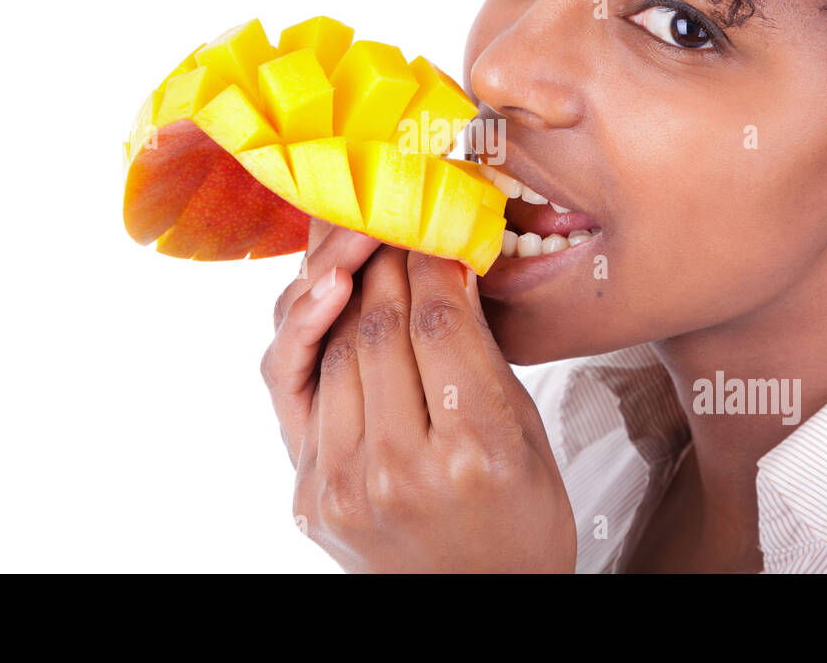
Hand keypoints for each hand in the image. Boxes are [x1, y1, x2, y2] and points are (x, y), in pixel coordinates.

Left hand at [264, 238, 576, 572]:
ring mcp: (346, 486)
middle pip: (379, 328)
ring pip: (333, 349)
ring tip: (365, 248)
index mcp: (475, 452)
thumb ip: (480, 352)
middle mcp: (403, 471)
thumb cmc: (517, 517)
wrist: (477, 604)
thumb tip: (444, 264)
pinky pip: (301, 389)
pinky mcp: (310, 495)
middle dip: (387, 261)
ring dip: (347, 287)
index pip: (438, 323)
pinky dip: (311, 333)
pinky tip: (325, 295)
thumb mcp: (525, 432)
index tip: (433, 227)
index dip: (430, 261)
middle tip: (396, 222)